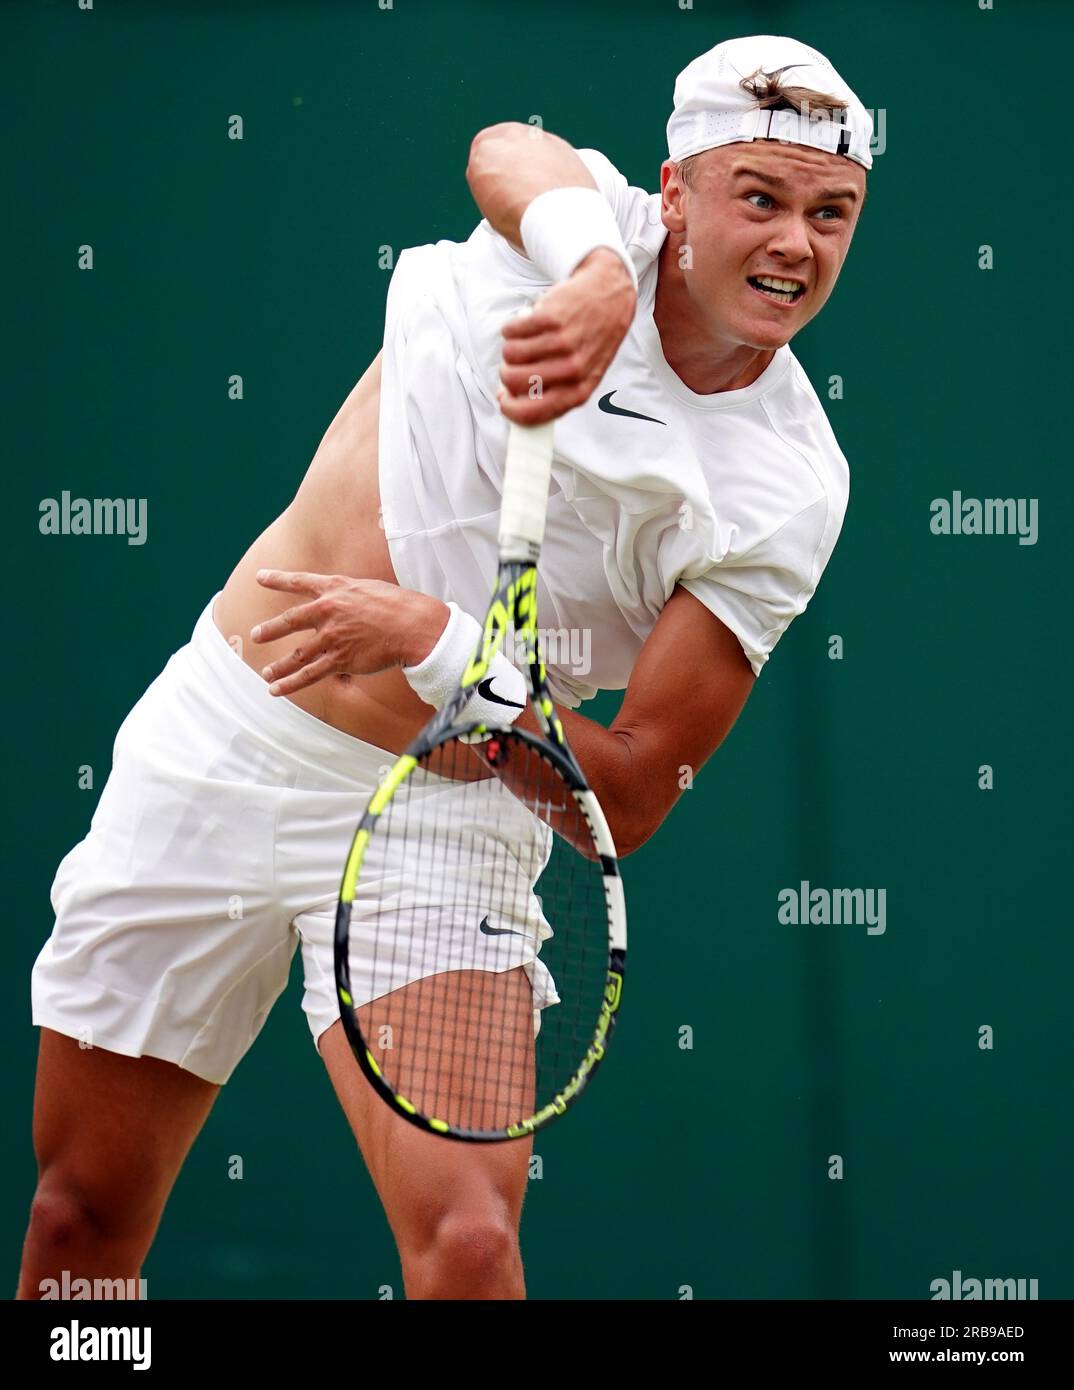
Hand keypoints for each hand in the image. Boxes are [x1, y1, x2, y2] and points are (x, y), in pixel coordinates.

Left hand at [251, 570, 447, 695]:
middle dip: (270, 629)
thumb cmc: (399, 605)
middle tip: (255, 635)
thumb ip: (349, 594)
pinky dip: (290, 684)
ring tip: (266, 674)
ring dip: (279, 666)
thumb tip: (342, 600)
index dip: (278, 579)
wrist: (414, 626)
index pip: (300, 582)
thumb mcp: (368, 588)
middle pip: (290, 621)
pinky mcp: (340, 659)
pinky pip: (309, 674)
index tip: (260, 577)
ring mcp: (331, 637)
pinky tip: (276, 690)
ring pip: (297, 653)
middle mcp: (328, 611)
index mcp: (335, 589)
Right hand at [497, 248, 635, 424]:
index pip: (534, 412)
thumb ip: (552, 391)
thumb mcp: (583, 376)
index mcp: (580, 390)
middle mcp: (572, 369)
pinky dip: (511, 328)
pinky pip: (511, 331)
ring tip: (523, 343)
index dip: (511, 410)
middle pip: (514, 382)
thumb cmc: (591, 342)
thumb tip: (507, 397)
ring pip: (510, 355)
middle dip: (506, 374)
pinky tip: (523, 326)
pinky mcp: (550, 317)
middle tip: (513, 365)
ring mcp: (561, 342)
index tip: (503, 401)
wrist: (610, 299)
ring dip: (509, 349)